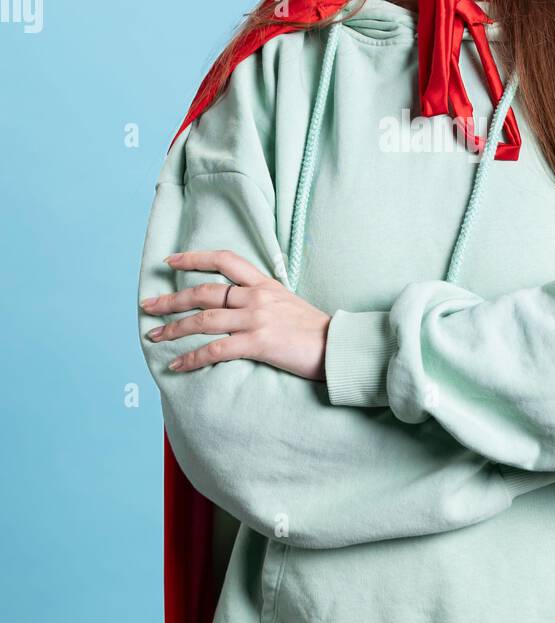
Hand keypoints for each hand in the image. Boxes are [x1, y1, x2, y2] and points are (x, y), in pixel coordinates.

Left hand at [140, 249, 331, 379]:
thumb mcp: (289, 303)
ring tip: (155, 337)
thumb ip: (264, 299)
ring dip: (174, 329)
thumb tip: (240, 305)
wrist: (339, 347)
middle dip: (171, 300)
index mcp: (264, 283)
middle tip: (148, 306)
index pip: (224, 260)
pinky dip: (192, 358)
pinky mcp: (259, 342)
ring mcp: (256, 319)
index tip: (170, 260)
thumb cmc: (316, 331)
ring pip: (204, 320)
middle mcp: (256, 297)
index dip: (194, 258)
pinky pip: (216, 350)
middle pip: (204, 292)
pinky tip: (177, 364)